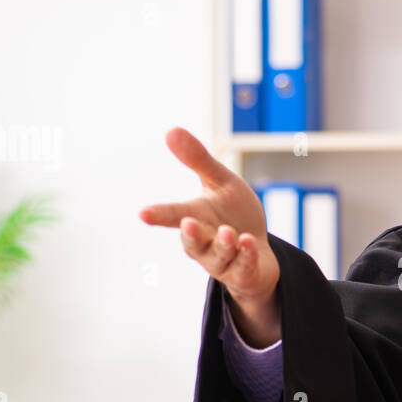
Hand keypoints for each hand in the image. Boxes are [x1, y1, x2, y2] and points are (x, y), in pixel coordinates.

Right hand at [140, 128, 281, 345]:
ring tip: (229, 232)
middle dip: (191, 234)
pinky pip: (243, 265)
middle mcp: (204, 243)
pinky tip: (249, 241)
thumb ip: (197, 160)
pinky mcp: (243, 272)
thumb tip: (170, 130)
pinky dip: (246, 254)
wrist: (259, 250)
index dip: (159, 215)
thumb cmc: (234, 213)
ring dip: (224, 244)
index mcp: (195, 218)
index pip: (173, 216)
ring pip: (219, 256)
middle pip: (193, 242)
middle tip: (187, 223)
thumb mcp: (219, 182)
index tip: (143, 213)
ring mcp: (222, 260)